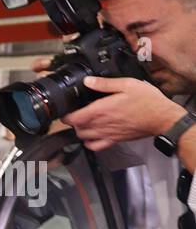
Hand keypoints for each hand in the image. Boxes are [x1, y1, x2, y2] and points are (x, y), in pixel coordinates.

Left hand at [62, 76, 186, 151]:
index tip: (66, 109)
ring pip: (83, 137)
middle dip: (73, 121)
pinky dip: (89, 143)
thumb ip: (105, 84)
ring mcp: (107, 134)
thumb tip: (87, 81)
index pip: (73, 118)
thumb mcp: (127, 84)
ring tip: (84, 122)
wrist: (162, 117)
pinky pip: (94, 146)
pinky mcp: (114, 140)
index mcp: (102, 109)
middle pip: (76, 128)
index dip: (66, 115)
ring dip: (80, 131)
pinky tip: (91, 135)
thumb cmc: (148, 101)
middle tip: (77, 113)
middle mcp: (102, 124)